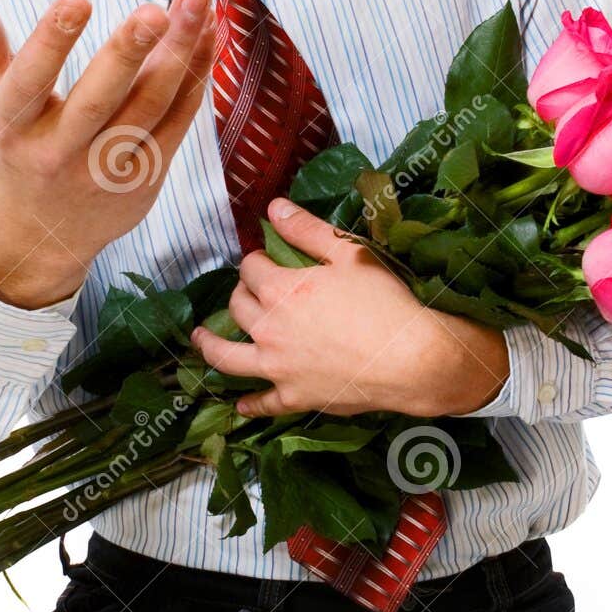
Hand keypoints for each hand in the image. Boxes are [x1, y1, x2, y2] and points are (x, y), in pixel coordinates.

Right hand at [0, 0, 217, 308]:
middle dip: (129, 52)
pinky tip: (207, 33)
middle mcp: (58, 152)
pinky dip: (195, 76)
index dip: (52, 40)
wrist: (40, 235)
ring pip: (150, 107)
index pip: (30, 80)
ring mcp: (107, 171)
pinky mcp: (146, 178)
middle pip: (100, 99)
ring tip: (196, 0)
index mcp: (12, 125)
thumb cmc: (13, 145)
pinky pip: (178, 121)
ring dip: (180, 52)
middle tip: (158, 8)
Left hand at [189, 198, 511, 418]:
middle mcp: (269, 329)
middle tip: (250, 290)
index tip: (266, 260)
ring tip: (199, 339)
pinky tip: (238, 403)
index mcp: (281, 291)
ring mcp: (278, 368)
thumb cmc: (384, 301)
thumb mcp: (348, 254)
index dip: (257, 260)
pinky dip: (247, 403)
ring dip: (209, 346)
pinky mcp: (294, 398)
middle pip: (238, 306)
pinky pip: (262, 403)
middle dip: (241, 293)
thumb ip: (307, 229)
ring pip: (227, 358)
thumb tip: (273, 208)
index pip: (250, 269)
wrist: (412, 358)